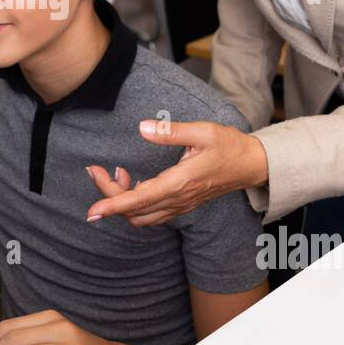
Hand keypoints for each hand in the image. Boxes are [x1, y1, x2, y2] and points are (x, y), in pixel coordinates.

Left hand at [85, 119, 267, 226]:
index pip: (139, 200)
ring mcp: (180, 206)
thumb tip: (143, 127)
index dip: (113, 205)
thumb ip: (171, 131)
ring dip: (121, 203)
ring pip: (141, 217)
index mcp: (180, 182)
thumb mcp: (203, 131)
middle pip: (133, 211)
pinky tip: (130, 182)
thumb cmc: (228, 146)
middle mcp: (178, 200)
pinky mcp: (181, 206)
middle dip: (109, 195)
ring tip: (115, 174)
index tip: (92, 211)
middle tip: (96, 170)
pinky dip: (134, 205)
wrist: (251, 165)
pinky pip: (151, 215)